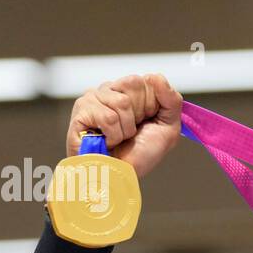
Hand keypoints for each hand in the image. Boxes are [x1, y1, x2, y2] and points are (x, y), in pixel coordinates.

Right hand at [67, 73, 182, 177]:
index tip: (144, 123)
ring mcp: (93, 98)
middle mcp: (110, 89)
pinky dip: (113, 135)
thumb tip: (155, 76)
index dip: (152, 106)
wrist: (120, 176)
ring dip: (126, 129)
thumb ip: (171, 100)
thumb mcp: (168, 128)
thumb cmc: (141, 155)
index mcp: (129, 91)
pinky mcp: (81, 111)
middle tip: (130, 132)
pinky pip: (108, 117)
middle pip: (134, 84)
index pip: (147, 80)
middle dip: (139, 116)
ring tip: (118, 138)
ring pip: (121, 102)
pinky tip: (106, 141)